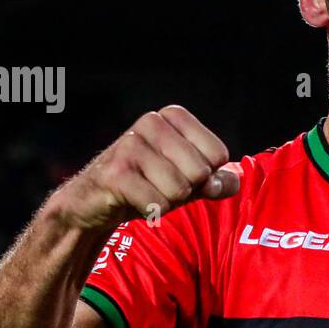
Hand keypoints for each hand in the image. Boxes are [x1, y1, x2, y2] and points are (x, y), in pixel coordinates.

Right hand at [51, 105, 238, 230]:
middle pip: (200, 172)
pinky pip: (157, 203)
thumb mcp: (188, 180)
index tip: (179, 174)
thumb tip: (233, 182)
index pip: (218, 154)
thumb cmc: (147, 185)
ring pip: (179, 189)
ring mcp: (130, 145)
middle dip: (185, 191)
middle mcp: (151, 122)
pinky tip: (133, 201)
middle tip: (159, 186)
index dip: (205, 176)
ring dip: (167, 202)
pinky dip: (150, 211)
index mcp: (172, 116)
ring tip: (146, 192)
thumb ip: (217, 180)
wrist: (95, 202)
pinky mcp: (116, 172)